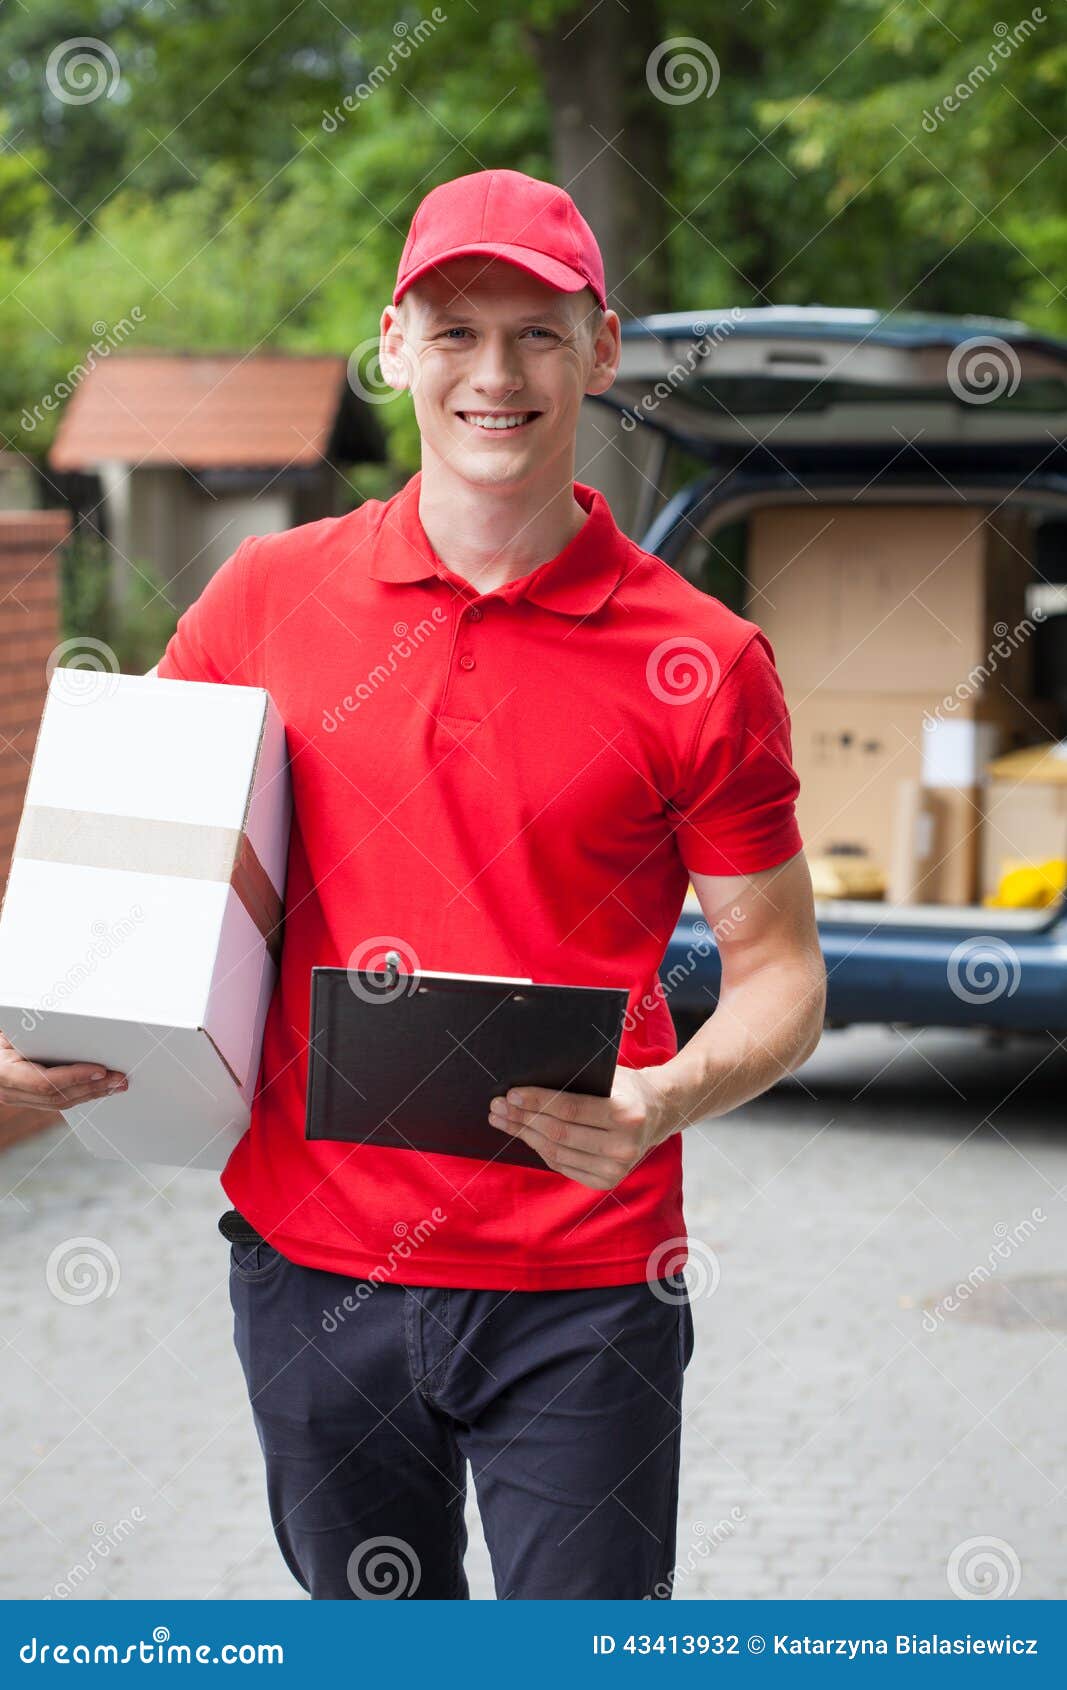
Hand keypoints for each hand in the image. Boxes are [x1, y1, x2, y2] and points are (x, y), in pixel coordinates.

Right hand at [0, 1031, 126, 1110]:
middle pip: (58, 1096)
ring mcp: (16, 1098)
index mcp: (4, 1073)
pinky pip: (57, 1100)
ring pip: (60, 1103)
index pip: (45, 1082)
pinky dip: (81, 1093)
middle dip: (92, 1088)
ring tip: (115, 1085)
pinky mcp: (26, 1098)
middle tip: (118, 1079)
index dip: (75, 1078)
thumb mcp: (13, 1030)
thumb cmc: (6, 1031)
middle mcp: (9, 1091)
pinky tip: (98, 1088)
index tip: (100, 1071)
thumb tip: (69, 1025)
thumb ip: (34, 1033)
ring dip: (92, 1093)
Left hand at [488, 1066, 677, 1189]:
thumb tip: (526, 1085)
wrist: (659, 1112)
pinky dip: (540, 1150)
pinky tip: (525, 1135)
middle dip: (523, 1118)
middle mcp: (623, 1145)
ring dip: (525, 1135)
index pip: (569, 1109)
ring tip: (502, 1120)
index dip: (537, 1102)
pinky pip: (563, 1165)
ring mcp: (616, 1168)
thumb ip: (577, 1081)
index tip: (511, 1094)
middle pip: (558, 1133)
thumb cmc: (627, 1088)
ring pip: (556, 1152)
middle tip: (498, 1107)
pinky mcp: (607, 1181)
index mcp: (625, 1113)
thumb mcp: (610, 1076)